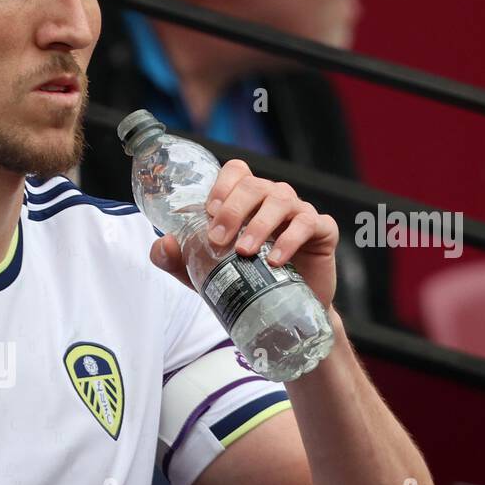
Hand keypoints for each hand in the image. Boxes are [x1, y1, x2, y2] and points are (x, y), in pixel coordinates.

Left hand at [150, 159, 338, 310]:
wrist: (286, 313)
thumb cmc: (247, 282)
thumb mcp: (206, 273)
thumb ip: (180, 259)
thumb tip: (162, 244)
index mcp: (247, 201)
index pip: (236, 171)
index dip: (222, 184)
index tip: (209, 210)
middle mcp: (273, 199)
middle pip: (255, 185)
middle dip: (233, 209)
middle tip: (219, 239)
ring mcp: (299, 212)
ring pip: (281, 199)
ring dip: (259, 224)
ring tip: (245, 252)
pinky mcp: (322, 231)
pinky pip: (309, 223)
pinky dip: (290, 239)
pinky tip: (275, 260)